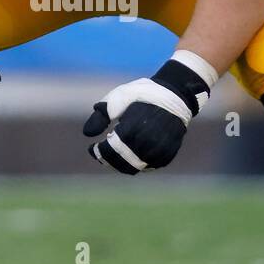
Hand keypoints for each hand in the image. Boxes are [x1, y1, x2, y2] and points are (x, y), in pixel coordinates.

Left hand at [84, 53, 213, 173]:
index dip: (98, 152)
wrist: (176, 96)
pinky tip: (130, 154)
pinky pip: (147, 167)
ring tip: (115, 153)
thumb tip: (87, 134)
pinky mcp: (167, 156)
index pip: (109, 151)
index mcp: (132, 129)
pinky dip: (136, 163)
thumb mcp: (118, 97)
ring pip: (134, 168)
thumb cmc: (143, 95)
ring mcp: (159, 152)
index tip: (92, 148)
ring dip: (121, 163)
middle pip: (120, 163)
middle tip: (101, 153)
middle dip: (107, 159)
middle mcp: (147, 144)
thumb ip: (100, 116)